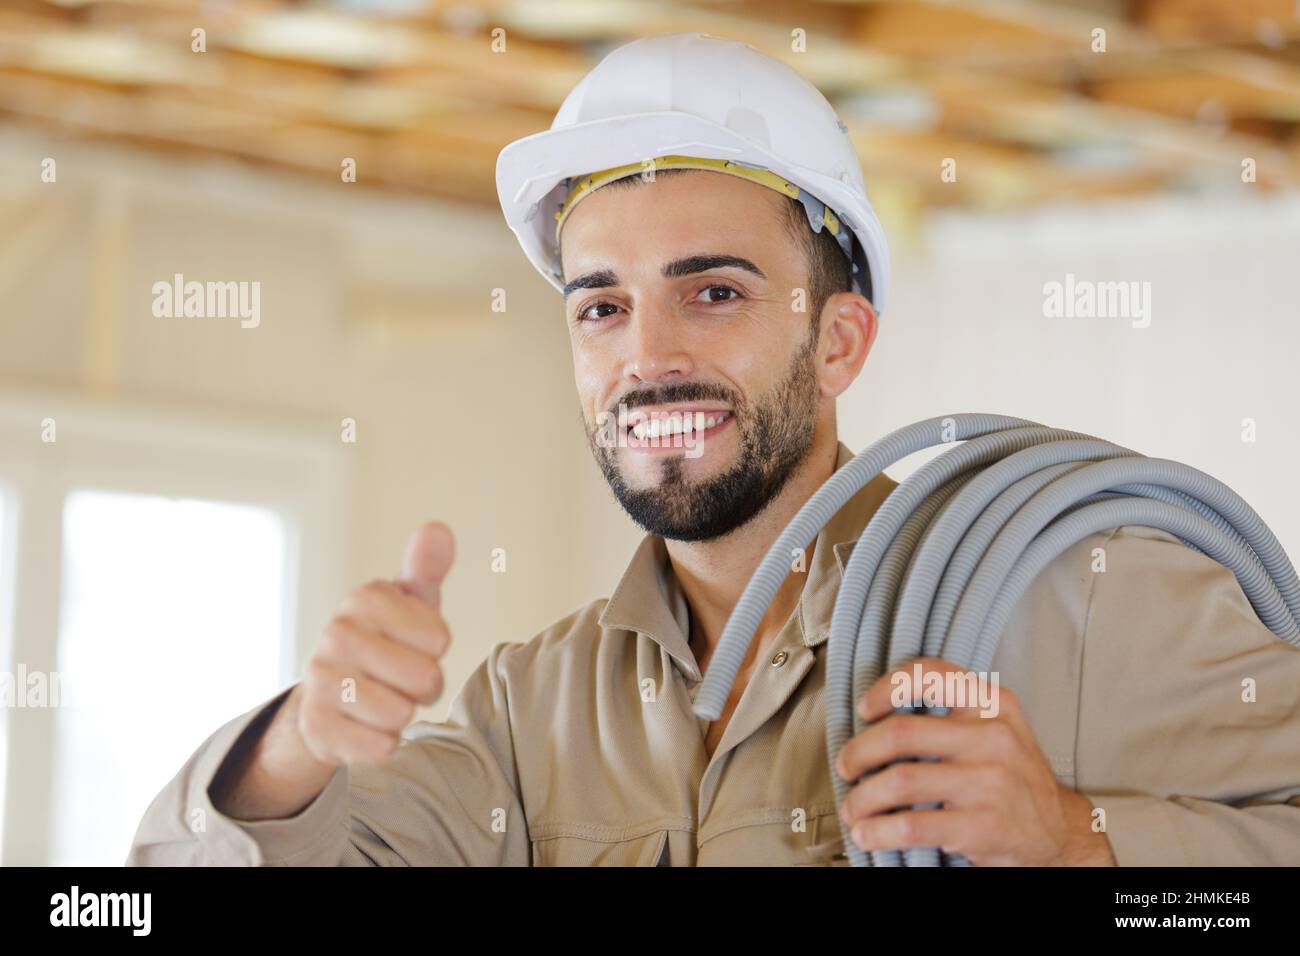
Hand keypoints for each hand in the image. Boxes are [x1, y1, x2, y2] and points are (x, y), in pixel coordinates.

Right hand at [296, 521, 455, 767]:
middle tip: (404, 678)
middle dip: (426, 686)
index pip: (439, 639)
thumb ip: (427, 566)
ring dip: (404, 714)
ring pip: (401, 714)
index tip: (415, 643)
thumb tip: (437, 529)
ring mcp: (320, 680)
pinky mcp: (316, 727)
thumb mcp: (410, 600)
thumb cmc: (387, 638)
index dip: (436, 649)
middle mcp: (337, 634)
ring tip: (386, 698)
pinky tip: (368, 727)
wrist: (333, 692)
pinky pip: (379, 747)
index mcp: (364, 598)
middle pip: (426, 678)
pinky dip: (384, 744)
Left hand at [835, 657, 1115, 865]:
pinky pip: (912, 825)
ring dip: (862, 798)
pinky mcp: (982, 826)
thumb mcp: (997, 728)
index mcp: (993, 704)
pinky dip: (879, 830)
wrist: (1061, 830)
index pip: (930, 675)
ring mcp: (989, 782)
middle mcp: (993, 737)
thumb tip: (877, 719)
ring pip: (900, 780)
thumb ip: (952, 713)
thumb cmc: (1015, 777)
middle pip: (901, 733)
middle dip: (859, 752)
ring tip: (853, 808)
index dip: (886, 688)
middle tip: (847, 766)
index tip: (865, 709)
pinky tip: (869, 833)